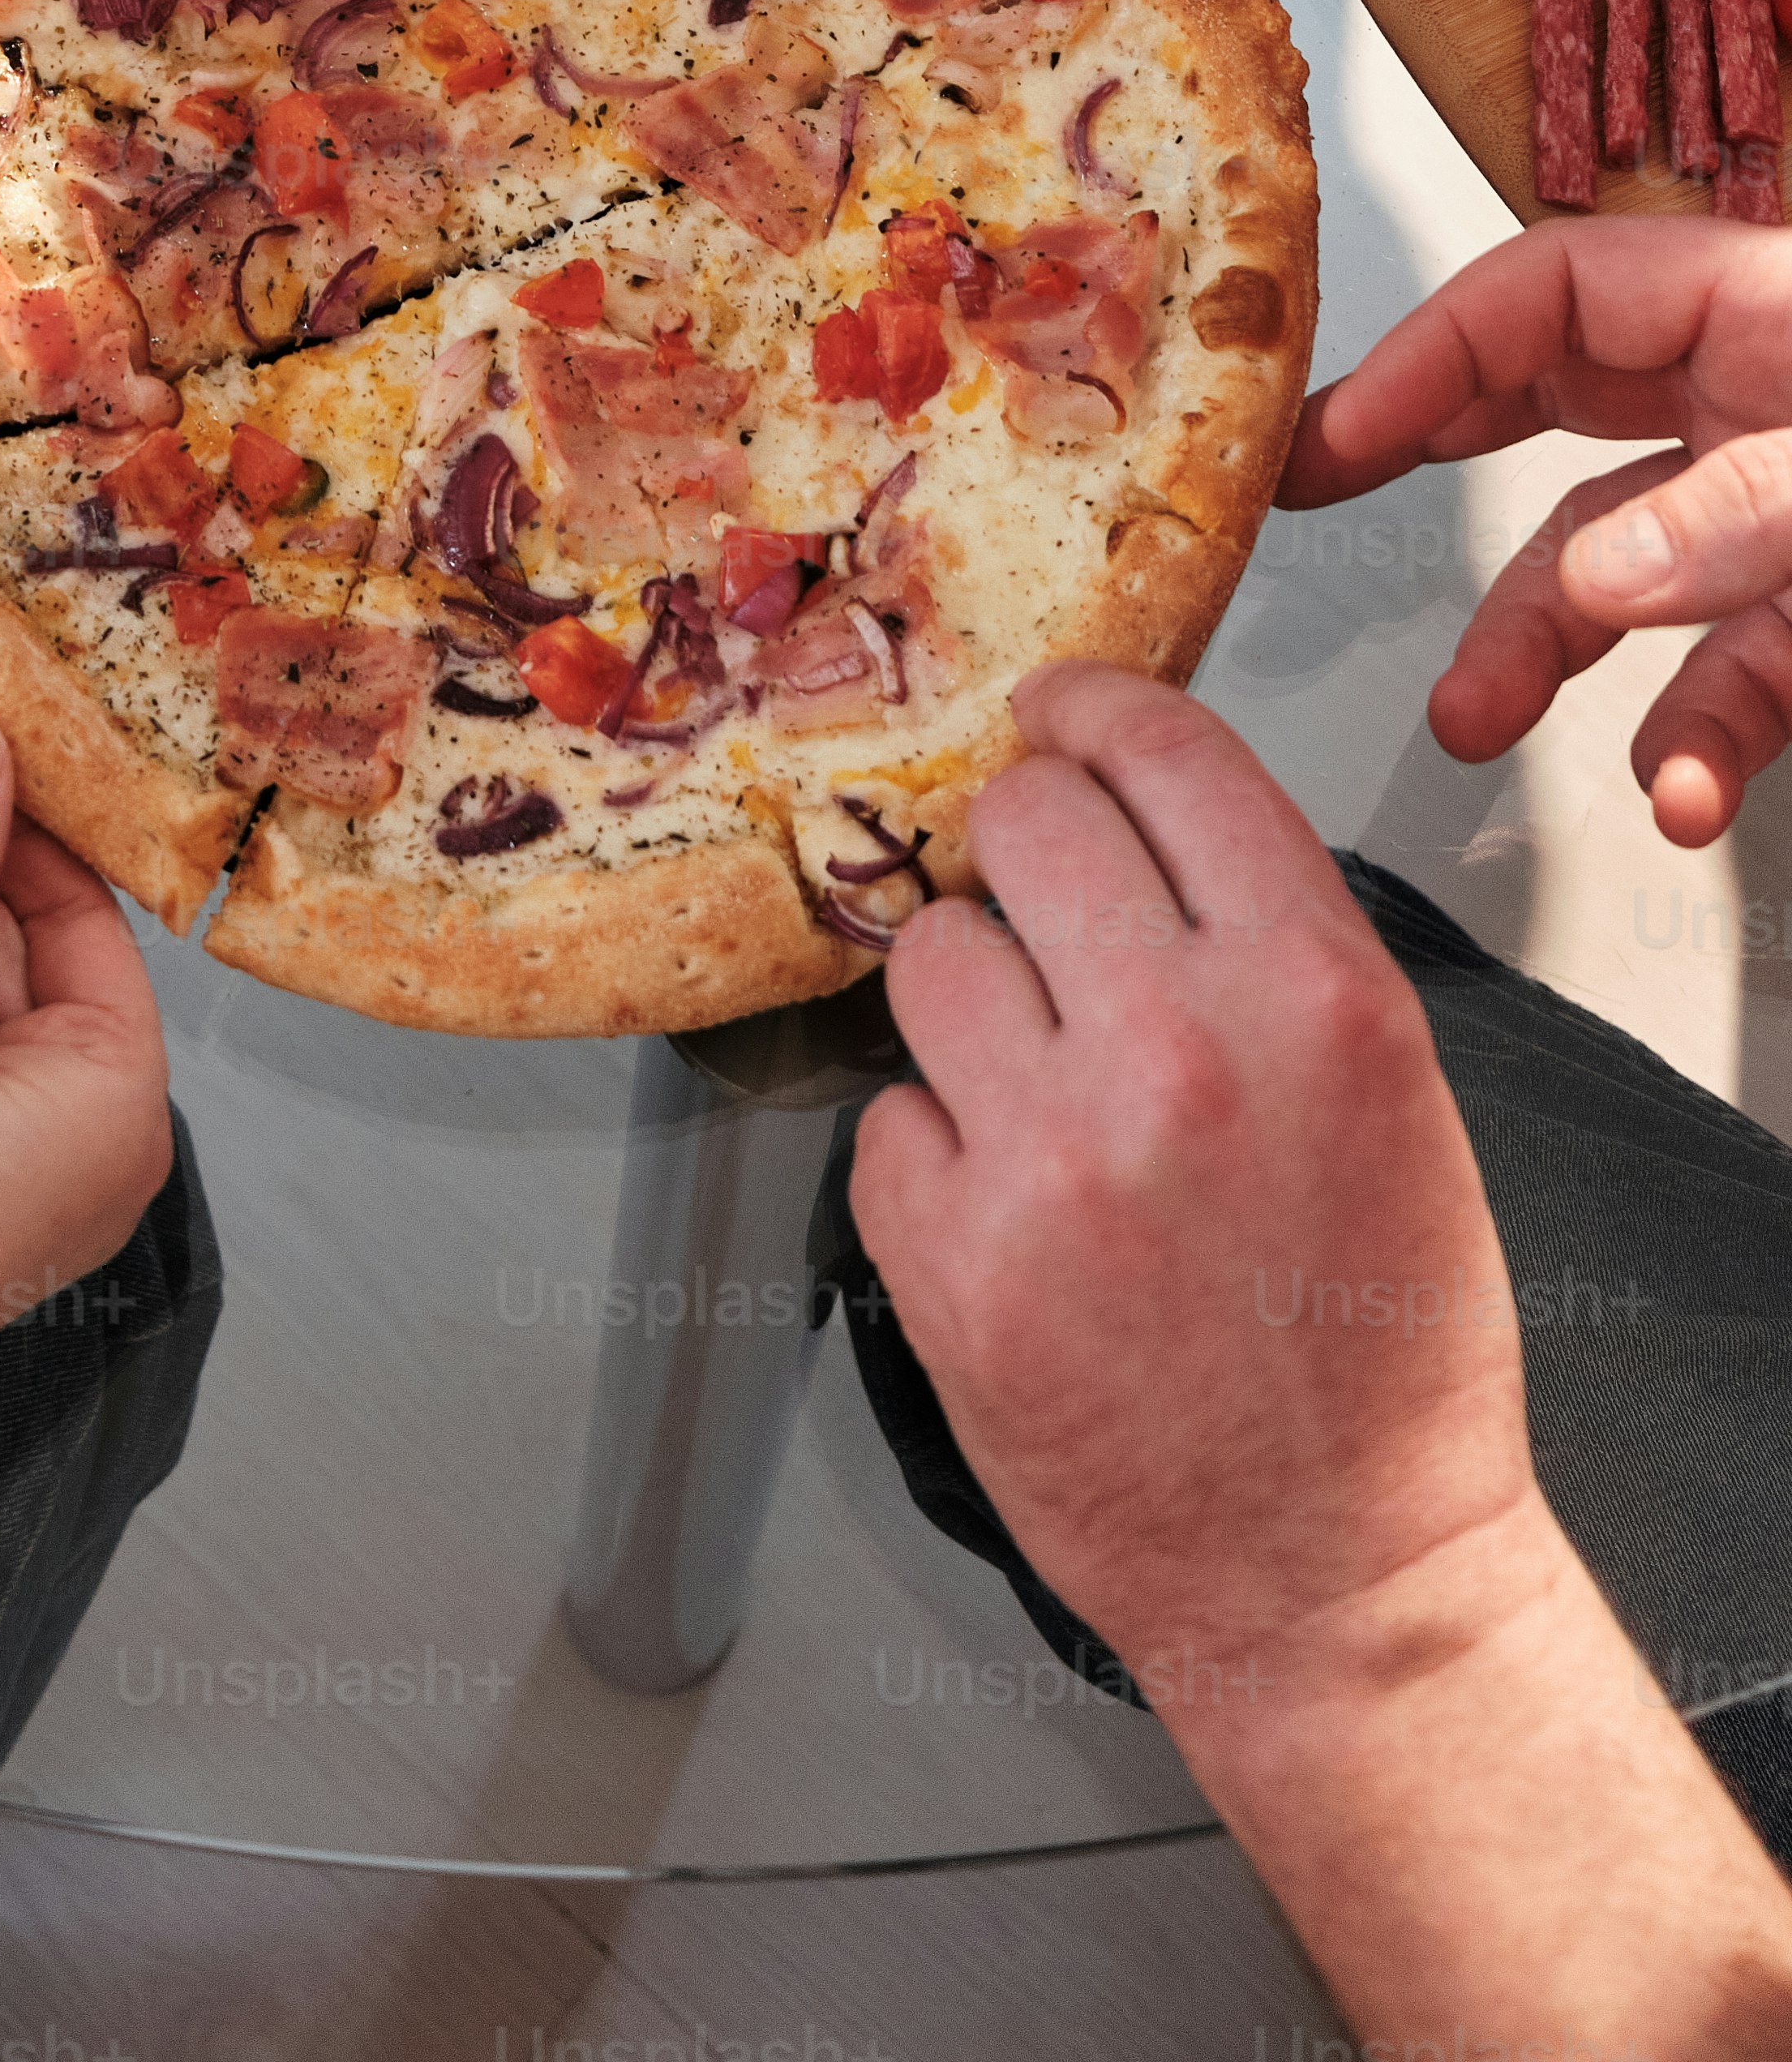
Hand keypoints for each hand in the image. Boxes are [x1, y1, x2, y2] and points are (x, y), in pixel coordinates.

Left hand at [850, 669, 1543, 1716]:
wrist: (1342, 1572)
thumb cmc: (1382, 1346)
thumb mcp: (1393, 1088)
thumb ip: (1267, 933)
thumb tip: (1136, 806)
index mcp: (1310, 994)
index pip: (1164, 754)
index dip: (1095, 709)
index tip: (1056, 709)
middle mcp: (1176, 1050)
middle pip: (1021, 820)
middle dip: (1024, 849)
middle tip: (1047, 910)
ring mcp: (1049, 1156)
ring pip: (932, 953)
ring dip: (971, 1001)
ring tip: (1040, 1090)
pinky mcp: (948, 1258)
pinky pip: (888, 1115)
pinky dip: (935, 1153)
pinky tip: (1015, 1212)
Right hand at [1284, 217, 1791, 842]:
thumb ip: (1740, 515)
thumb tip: (1599, 576)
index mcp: (1757, 312)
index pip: (1551, 292)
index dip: (1430, 352)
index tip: (1339, 436)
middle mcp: (1750, 405)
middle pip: (1550, 410)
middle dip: (1428, 464)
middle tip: (1309, 498)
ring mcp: (1776, 516)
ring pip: (1622, 571)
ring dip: (1540, 651)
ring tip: (1472, 719)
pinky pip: (1730, 676)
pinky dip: (1694, 741)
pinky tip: (1681, 794)